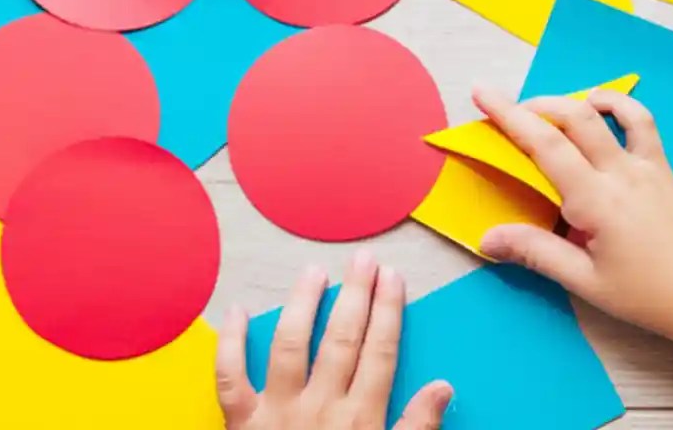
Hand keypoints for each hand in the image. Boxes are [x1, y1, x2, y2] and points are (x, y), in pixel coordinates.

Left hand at [215, 251, 452, 428]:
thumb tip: (442, 387)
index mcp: (359, 421)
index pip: (379, 352)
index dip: (388, 311)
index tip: (393, 278)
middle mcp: (318, 409)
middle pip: (342, 339)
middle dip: (355, 295)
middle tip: (363, 259)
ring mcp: (277, 413)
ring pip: (291, 345)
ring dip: (304, 304)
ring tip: (314, 272)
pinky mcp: (241, 424)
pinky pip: (230, 377)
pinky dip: (230, 343)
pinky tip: (237, 311)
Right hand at [475, 88, 672, 347]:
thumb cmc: (647, 296)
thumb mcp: (585, 281)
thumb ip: (536, 252)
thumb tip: (488, 238)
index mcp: (596, 199)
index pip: (544, 144)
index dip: (509, 115)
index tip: (482, 93)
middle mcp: (622, 172)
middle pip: (574, 118)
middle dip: (533, 104)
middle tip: (503, 104)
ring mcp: (648, 167)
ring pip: (610, 114)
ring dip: (576, 100)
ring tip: (550, 106)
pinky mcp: (666, 171)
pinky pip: (643, 125)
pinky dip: (620, 108)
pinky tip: (604, 110)